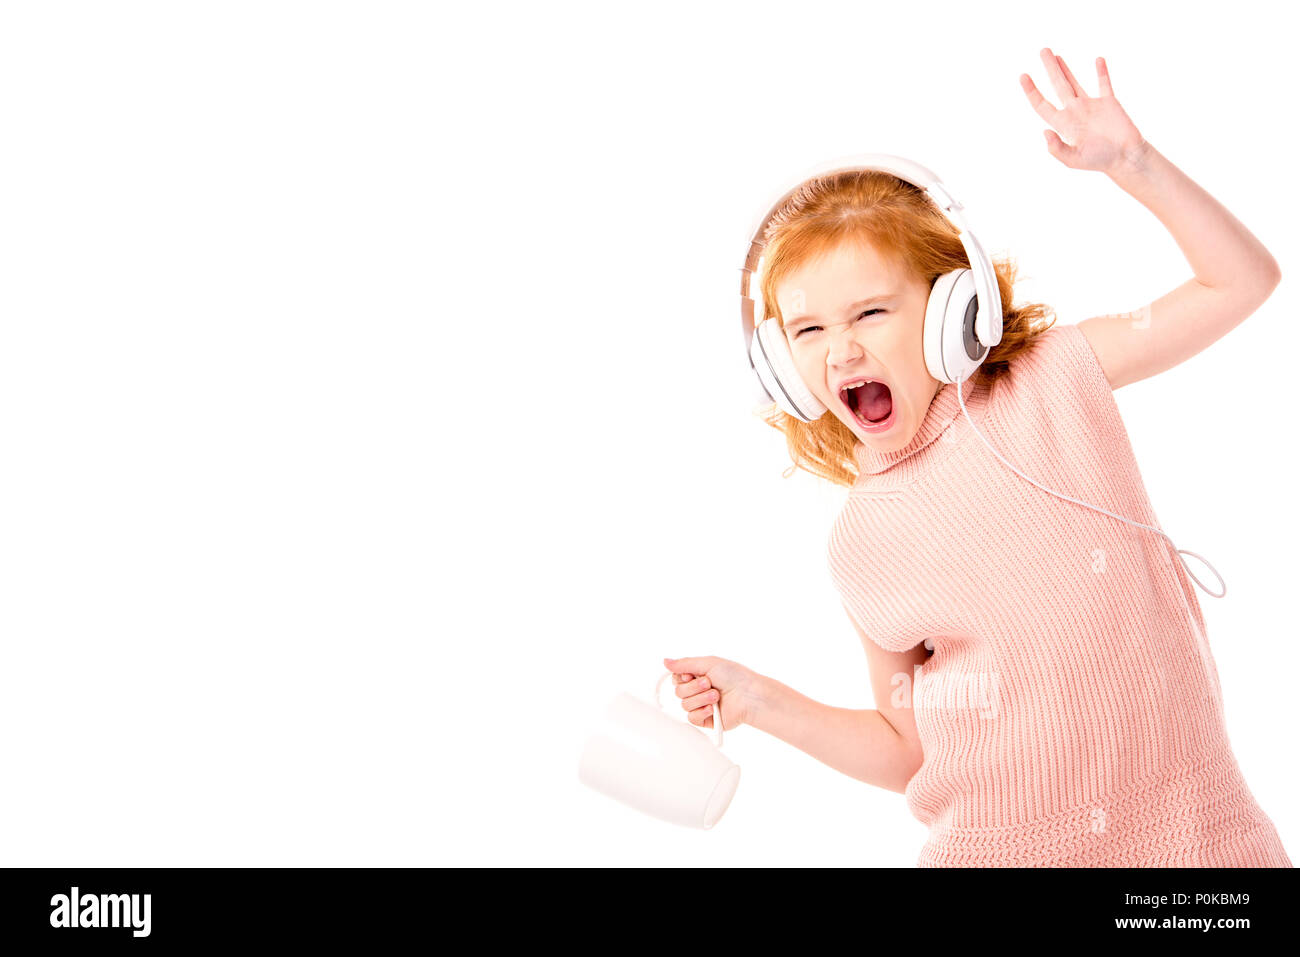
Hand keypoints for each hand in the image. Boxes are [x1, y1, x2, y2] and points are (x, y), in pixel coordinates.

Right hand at [662, 656, 761, 730]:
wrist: (749, 695)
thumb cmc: (734, 676)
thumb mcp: (708, 663)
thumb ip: (684, 664)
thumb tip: (665, 661)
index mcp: (697, 676)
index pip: (676, 678)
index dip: (682, 678)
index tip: (692, 674)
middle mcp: (698, 691)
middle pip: (679, 692)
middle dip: (694, 687)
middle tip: (710, 683)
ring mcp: (701, 705)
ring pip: (684, 705)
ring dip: (701, 698)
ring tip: (717, 695)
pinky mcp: (706, 720)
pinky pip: (692, 718)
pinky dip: (701, 712)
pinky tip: (713, 708)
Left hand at [1020, 47, 1145, 175]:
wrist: (1125, 157)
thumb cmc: (1098, 161)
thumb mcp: (1073, 159)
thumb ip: (1056, 148)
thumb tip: (1044, 131)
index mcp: (1063, 124)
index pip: (1042, 105)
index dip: (1032, 91)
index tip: (1023, 75)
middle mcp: (1074, 111)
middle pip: (1057, 86)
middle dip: (1049, 69)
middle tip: (1043, 50)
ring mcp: (1091, 105)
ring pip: (1074, 82)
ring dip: (1065, 68)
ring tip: (1056, 54)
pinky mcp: (1109, 103)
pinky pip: (1103, 83)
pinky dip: (1101, 72)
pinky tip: (1097, 60)